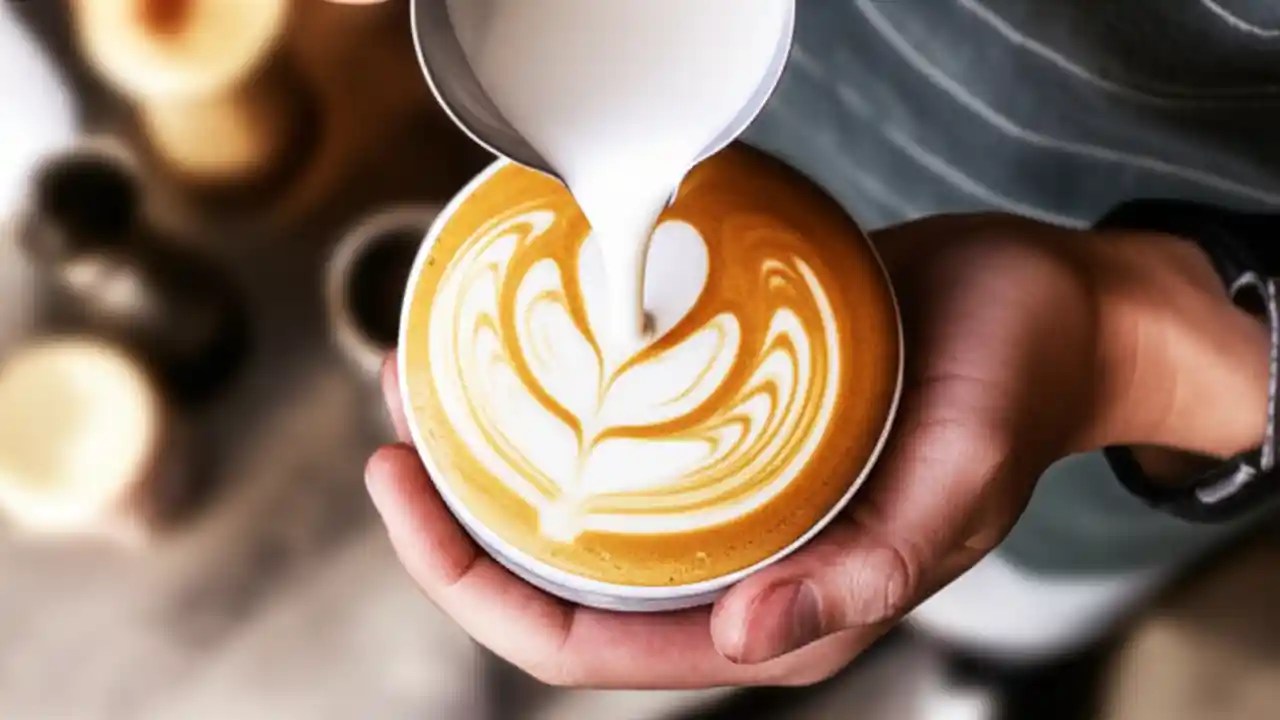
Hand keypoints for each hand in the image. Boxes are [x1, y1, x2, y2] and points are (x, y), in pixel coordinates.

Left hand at [366, 213, 1267, 686]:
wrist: (1045, 309)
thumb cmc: (1015, 392)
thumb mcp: (959, 481)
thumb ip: (869, 571)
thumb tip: (757, 634)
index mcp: (778, 611)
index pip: (587, 646)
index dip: (476, 590)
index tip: (408, 498)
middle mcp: (737, 565)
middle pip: (554, 582)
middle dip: (454, 526)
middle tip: (393, 435)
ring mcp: (727, 497)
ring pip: (572, 506)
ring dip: (486, 460)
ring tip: (417, 385)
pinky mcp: (727, 427)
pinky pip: (615, 432)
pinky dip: (549, 402)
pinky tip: (508, 349)